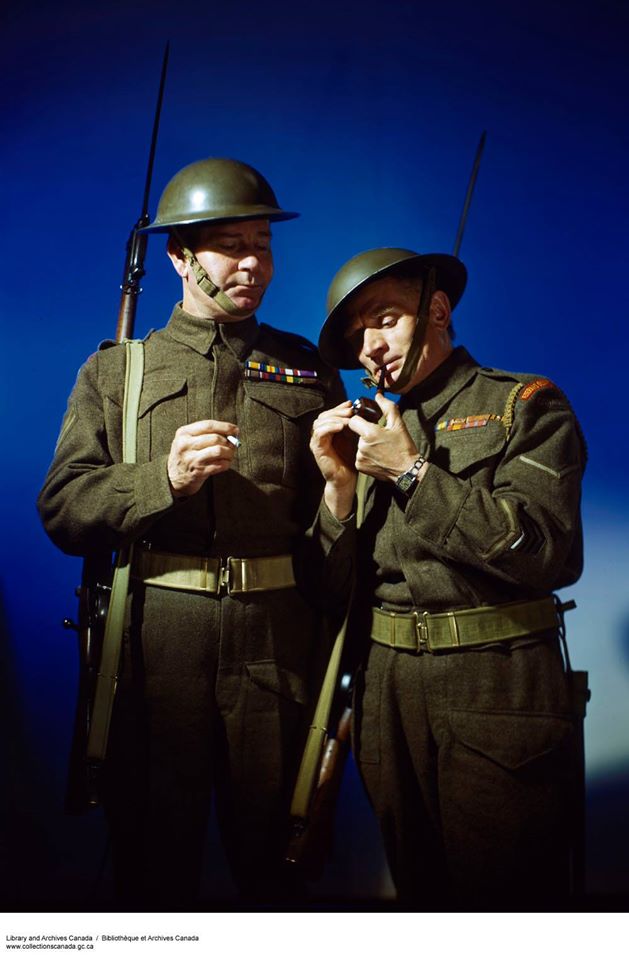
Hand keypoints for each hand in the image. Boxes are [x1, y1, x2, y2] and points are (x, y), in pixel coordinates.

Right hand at [167, 419, 238, 496]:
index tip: (235, 430)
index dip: (225, 426)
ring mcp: (191, 459)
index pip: (208, 425)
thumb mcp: (187, 440)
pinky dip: (226, 464)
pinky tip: (225, 464)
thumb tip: (232, 432)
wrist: (172, 478)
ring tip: (229, 455)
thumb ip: (206, 434)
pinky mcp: (198, 472)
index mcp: (183, 433)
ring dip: (229, 453)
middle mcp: (185, 445)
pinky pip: (219, 465)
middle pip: (215, 438)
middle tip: (233, 446)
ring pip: (219, 451)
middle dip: (228, 442)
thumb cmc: (185, 456)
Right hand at [310, 400, 357, 518]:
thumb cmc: (350, 460)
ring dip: (334, 418)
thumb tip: (358, 411)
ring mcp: (317, 441)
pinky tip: (340, 427)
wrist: (346, 479)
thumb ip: (353, 426)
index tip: (351, 404)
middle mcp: (321, 435)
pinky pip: (319, 434)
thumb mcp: (353, 438)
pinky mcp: (316, 449)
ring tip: (347, 419)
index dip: (339, 407)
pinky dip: (329, 427)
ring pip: (320, 422)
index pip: (330, 413)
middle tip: (350, 410)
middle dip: (337, 411)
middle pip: (324, 415)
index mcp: (329, 431)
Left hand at [347, 393, 418, 482]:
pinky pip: (358, 456)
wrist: (407, 470)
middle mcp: (361, 446)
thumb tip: (378, 395)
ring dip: (365, 444)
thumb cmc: (403, 447)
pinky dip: (365, 455)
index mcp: (369, 433)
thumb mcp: (398, 424)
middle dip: (365, 432)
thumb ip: (387, 407)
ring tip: (380, 448)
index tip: (368, 422)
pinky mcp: (359, 467)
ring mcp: (359, 458)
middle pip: (356, 433)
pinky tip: (377, 456)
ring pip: (357, 444)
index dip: (360, 419)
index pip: (353, 420)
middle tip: (379, 437)